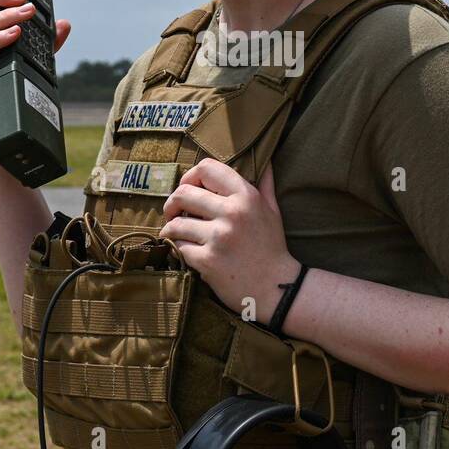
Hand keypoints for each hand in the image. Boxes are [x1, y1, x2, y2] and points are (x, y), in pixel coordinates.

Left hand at [158, 159, 298, 322]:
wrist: (277, 287)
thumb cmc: (272, 247)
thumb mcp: (272, 211)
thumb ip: (264, 184)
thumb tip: (264, 160)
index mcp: (246, 196)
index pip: (207, 168)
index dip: (190, 175)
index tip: (188, 188)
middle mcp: (232, 213)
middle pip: (183, 193)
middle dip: (172, 203)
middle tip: (173, 213)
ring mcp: (219, 237)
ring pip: (176, 223)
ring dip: (172, 228)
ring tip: (176, 233)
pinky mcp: (207, 261)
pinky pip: (179, 247)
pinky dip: (178, 249)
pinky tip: (185, 251)